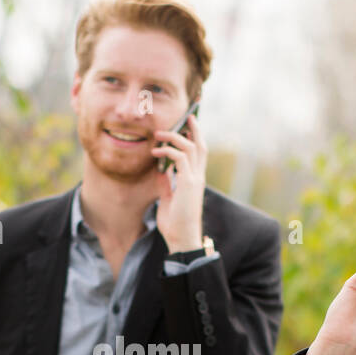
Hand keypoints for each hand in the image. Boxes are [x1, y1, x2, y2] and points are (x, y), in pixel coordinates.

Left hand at [152, 112, 205, 252]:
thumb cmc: (175, 224)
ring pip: (191, 147)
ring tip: (158, 134)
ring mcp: (195, 179)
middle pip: (200, 145)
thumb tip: (160, 170)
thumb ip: (166, 183)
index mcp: (195, 180)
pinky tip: (155, 152)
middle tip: (187, 115)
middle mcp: (198, 177)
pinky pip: (180, 158)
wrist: (181, 239)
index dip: (195, 137)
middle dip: (194, 128)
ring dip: (174, 137)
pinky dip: (168, 151)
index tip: (188, 124)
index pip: (198, 153)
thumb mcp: (167, 199)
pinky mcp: (189, 184)